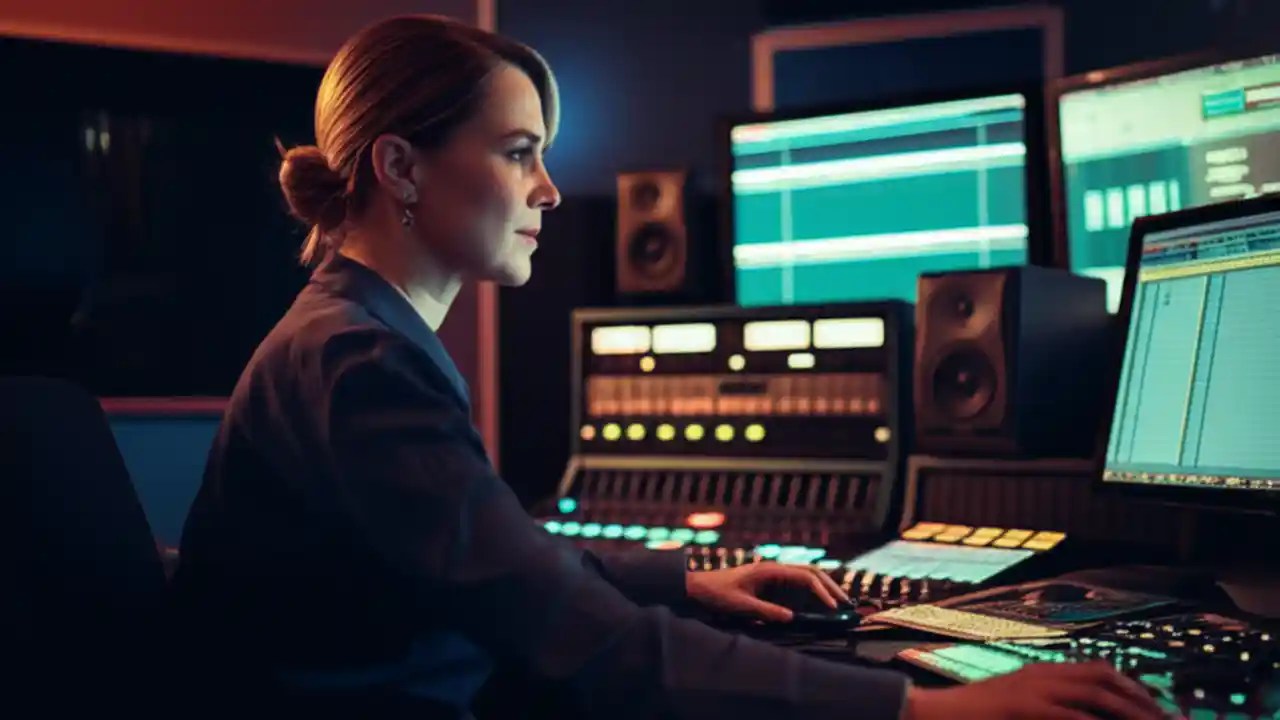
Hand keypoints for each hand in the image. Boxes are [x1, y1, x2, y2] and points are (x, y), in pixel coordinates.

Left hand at [685, 562, 849, 621]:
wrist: (699, 587)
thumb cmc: (717, 593)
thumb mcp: (740, 605)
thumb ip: (766, 611)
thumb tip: (792, 618)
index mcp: (770, 570)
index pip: (805, 577)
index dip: (822, 592)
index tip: (833, 607)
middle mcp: (775, 569)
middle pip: (811, 573)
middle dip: (831, 586)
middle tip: (846, 603)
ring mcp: (774, 575)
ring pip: (806, 577)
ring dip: (824, 588)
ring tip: (840, 603)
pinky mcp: (770, 583)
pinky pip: (796, 586)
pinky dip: (812, 593)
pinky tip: (820, 604)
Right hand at [903, 662, 1173, 719]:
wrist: (933, 715)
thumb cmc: (973, 718)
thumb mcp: (1014, 708)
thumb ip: (1045, 709)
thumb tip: (1076, 714)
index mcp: (1040, 674)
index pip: (1098, 671)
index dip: (1132, 688)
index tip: (1157, 709)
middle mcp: (1041, 675)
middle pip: (1104, 679)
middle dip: (1140, 700)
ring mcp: (1032, 690)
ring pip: (1096, 693)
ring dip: (1129, 710)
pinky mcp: (1024, 706)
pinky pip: (1072, 715)